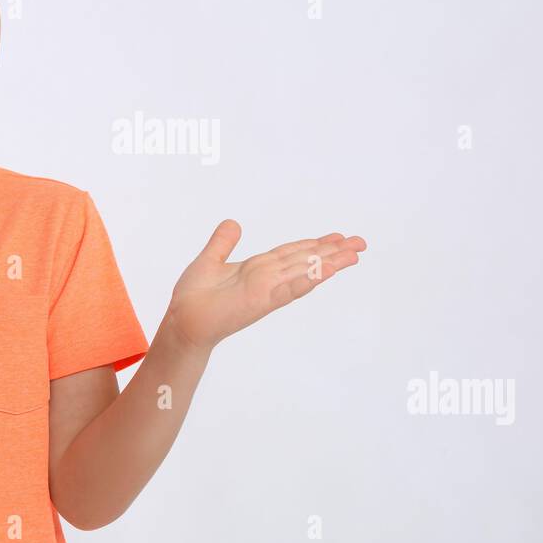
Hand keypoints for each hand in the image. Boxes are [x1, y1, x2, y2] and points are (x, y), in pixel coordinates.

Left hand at [165, 220, 366, 353]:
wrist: (182, 320)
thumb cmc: (194, 296)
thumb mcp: (209, 259)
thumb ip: (223, 242)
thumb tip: (233, 223)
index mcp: (258, 268)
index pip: (293, 252)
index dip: (315, 244)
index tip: (338, 237)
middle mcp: (267, 278)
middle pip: (306, 261)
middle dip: (333, 252)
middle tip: (360, 243)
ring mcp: (266, 291)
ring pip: (304, 273)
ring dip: (329, 264)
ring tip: (353, 255)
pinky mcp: (260, 302)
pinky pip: (287, 290)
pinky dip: (306, 280)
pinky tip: (326, 272)